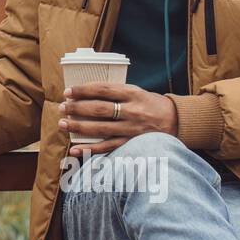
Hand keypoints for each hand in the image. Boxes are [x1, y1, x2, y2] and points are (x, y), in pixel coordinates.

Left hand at [58, 82, 178, 157]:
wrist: (177, 121)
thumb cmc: (151, 104)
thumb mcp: (136, 91)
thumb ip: (115, 92)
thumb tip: (85, 93)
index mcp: (132, 93)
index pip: (103, 89)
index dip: (83, 90)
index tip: (68, 92)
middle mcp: (132, 111)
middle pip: (99, 109)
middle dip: (77, 108)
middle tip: (62, 107)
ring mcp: (132, 129)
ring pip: (101, 128)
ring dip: (79, 127)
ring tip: (63, 124)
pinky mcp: (132, 143)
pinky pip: (108, 147)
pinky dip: (90, 149)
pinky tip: (75, 149)